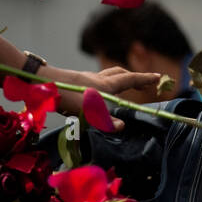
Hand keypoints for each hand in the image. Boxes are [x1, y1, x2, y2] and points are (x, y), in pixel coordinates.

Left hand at [50, 66, 164, 130]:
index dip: (145, 79)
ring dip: (119, 79)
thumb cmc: (65, 94)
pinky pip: (96, 81)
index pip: (130, 79)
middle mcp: (98, 78)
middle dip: (134, 78)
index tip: (159, 77)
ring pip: (108, 76)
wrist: (42, 82)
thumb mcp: (87, 110)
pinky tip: (99, 95)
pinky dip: (104, 85)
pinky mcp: (76, 82)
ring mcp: (86, 79)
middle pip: (120, 74)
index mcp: (105, 85)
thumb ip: (105, 120)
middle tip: (145, 83)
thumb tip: (122, 126)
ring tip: (124, 88)